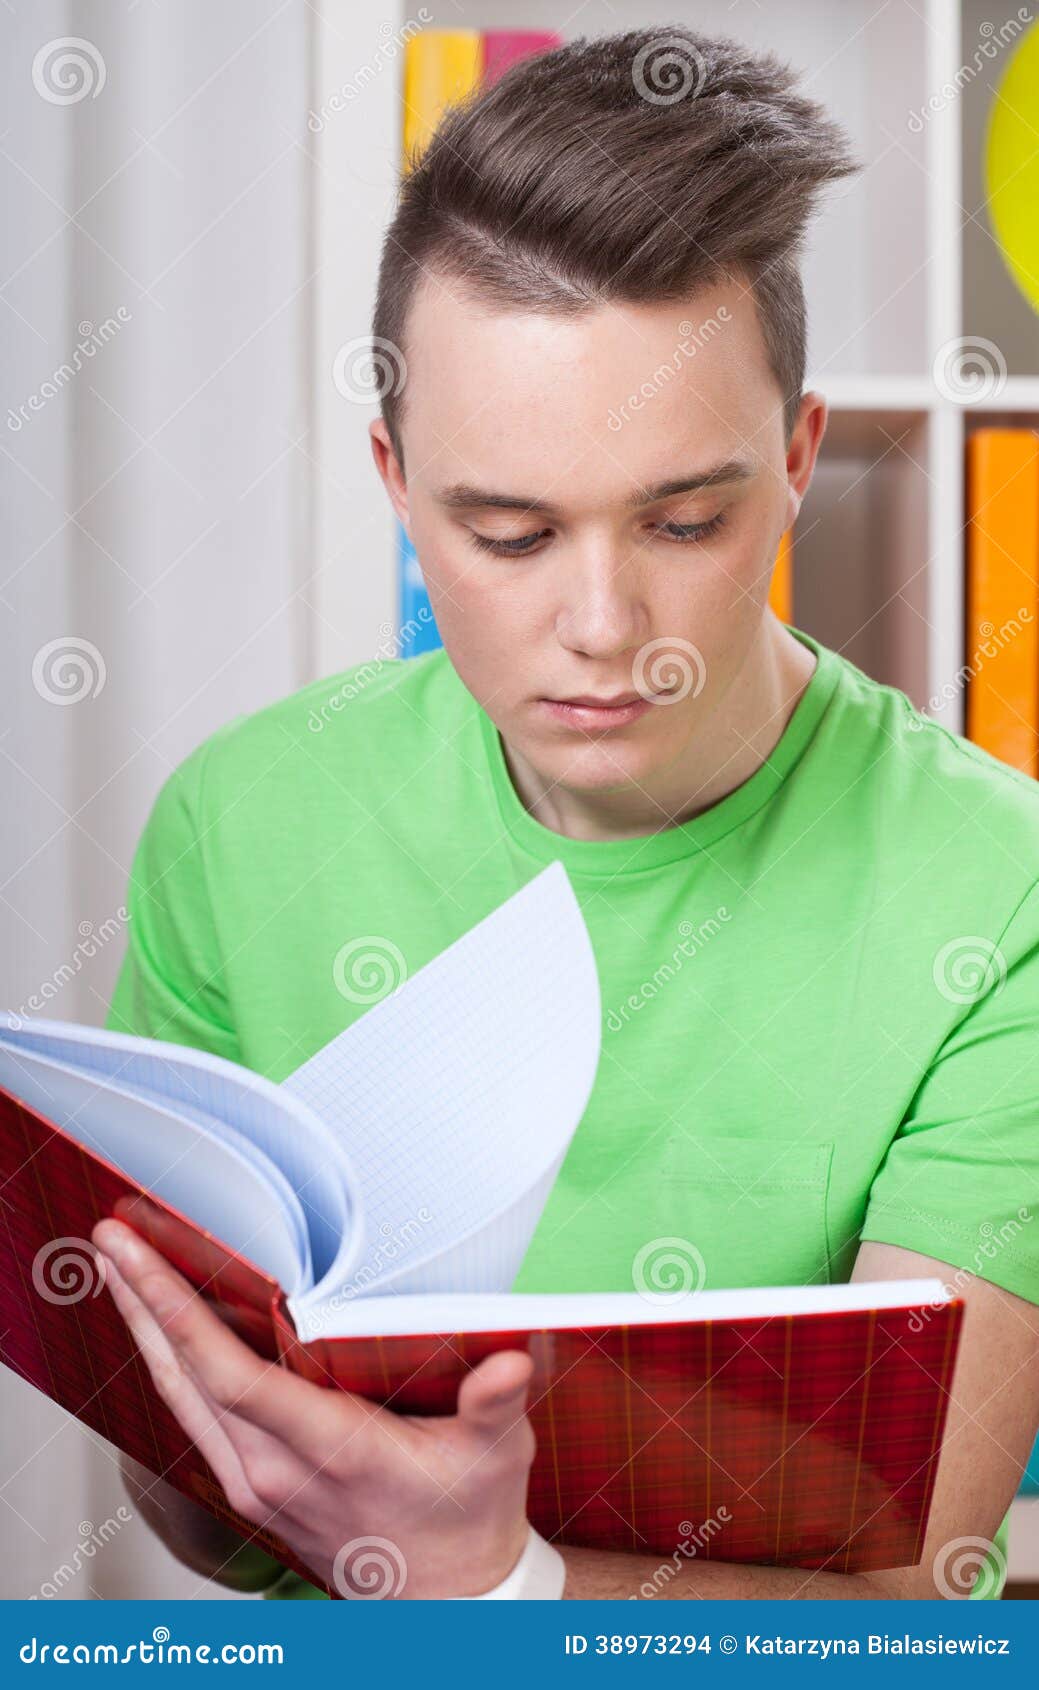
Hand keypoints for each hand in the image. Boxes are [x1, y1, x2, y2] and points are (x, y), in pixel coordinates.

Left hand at [91, 1219, 536, 1597]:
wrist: (448, 1600)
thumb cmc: (468, 1520)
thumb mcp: (494, 1457)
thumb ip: (496, 1403)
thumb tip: (509, 1358)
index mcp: (331, 1451)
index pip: (231, 1377)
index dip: (180, 1314)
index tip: (143, 1258)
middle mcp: (275, 1470)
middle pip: (183, 1379)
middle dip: (142, 1302)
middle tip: (111, 1238)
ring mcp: (256, 1482)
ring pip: (179, 1398)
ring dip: (146, 1328)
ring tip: (120, 1265)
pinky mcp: (252, 1486)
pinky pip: (194, 1415)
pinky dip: (171, 1362)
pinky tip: (162, 1327)